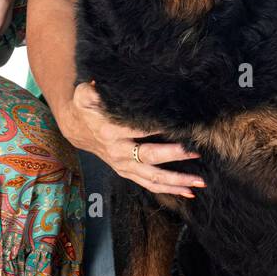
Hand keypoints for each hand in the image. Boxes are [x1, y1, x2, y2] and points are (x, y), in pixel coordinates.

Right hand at [65, 80, 205, 199]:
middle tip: (196, 152)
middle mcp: (118, 152)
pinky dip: (169, 189)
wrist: (78, 128)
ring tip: (199, 182)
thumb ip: (92, 90)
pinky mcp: (128, 173)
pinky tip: (188, 192)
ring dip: (177, 181)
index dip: (159, 128)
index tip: (180, 126)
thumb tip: (99, 83)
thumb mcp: (84, 94)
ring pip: (153, 177)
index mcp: (110, 132)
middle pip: (150, 156)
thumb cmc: (87, 108)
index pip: (139, 130)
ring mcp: (124, 165)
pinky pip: (150, 184)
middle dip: (174, 155)